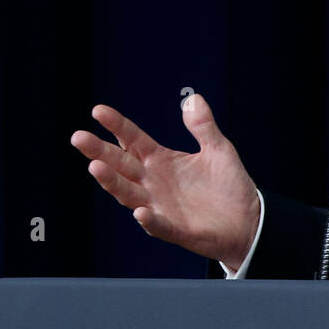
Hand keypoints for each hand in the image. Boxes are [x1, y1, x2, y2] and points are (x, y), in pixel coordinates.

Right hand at [70, 94, 259, 267]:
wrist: (249, 221)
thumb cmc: (229, 185)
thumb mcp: (219, 150)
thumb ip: (203, 126)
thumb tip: (193, 98)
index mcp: (162, 161)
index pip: (133, 140)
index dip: (117, 125)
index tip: (98, 110)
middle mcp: (154, 183)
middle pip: (121, 164)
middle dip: (100, 152)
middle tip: (79, 137)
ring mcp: (161, 207)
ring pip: (129, 194)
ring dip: (113, 182)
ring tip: (96, 167)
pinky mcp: (176, 230)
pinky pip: (159, 225)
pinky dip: (149, 220)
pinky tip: (141, 211)